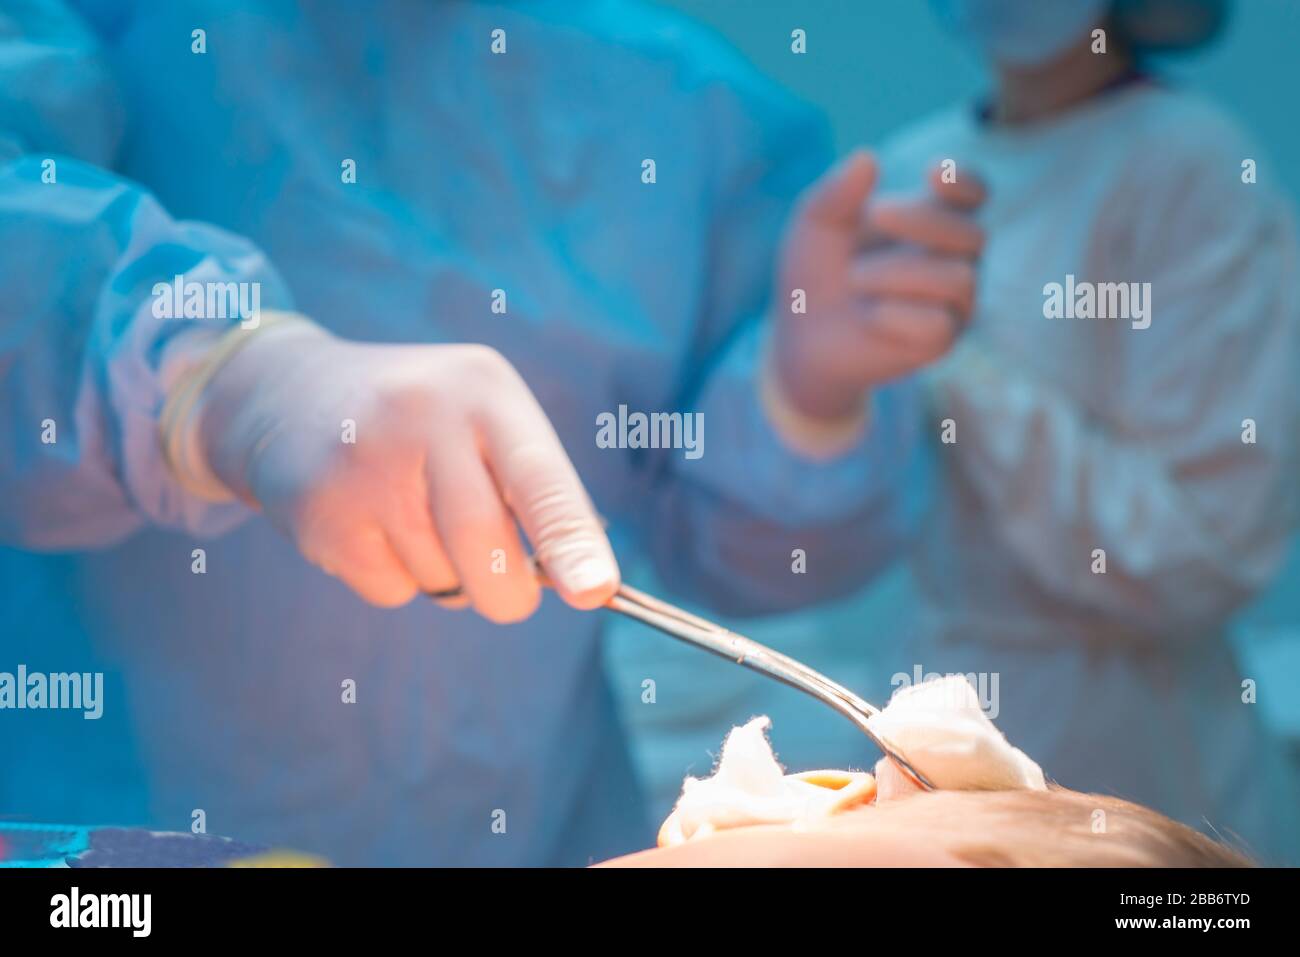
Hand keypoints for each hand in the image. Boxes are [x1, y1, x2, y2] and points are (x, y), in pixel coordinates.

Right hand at [192, 321, 618, 620]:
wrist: (287, 396)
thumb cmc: (422, 424)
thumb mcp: (483, 418)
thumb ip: (536, 488)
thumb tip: (585, 579)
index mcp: (483, 390)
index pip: (538, 476)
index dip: (569, 538)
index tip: (595, 590)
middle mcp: (421, 416)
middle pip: (484, 542)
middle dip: (508, 594)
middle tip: (511, 597)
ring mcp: (362, 465)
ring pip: (440, 575)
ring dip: (447, 576)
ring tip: (414, 518)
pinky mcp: (320, 513)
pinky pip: (391, 590)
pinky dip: (399, 580)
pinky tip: (372, 529)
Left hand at [770, 150, 985, 420]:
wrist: (800, 336)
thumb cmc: (815, 271)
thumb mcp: (815, 225)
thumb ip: (836, 192)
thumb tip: (866, 158)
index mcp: (934, 220)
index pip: (975, 194)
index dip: (965, 181)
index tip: (932, 172)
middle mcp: (955, 259)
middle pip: (972, 233)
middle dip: (923, 219)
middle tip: (874, 212)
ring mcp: (953, 303)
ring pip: (958, 279)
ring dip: (899, 271)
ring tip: (854, 277)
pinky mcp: (940, 341)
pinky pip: (939, 324)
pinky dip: (900, 315)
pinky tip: (870, 314)